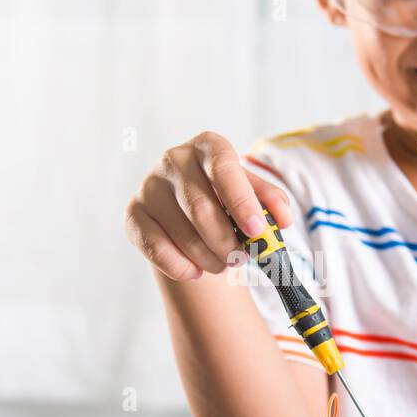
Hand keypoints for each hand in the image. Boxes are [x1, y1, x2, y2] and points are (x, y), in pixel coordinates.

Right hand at [123, 131, 292, 280]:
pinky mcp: (134, 214)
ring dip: (210, 259)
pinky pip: (158, 249)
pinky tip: (197, 270)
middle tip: (242, 259)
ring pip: (183, 234)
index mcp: (207, 146)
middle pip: (202, 209)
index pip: (224, 168)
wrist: (188, 210)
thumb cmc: (226, 198)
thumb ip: (271, 202)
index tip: (258, 231)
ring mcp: (149, 186)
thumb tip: (282, 220)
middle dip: (228, 243)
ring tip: (224, 263)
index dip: (242, 202)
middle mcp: (174, 159)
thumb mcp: (252, 192)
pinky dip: (183, 267)